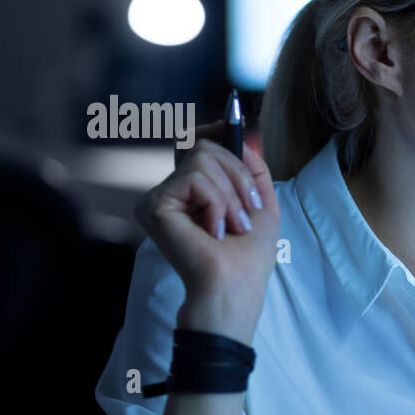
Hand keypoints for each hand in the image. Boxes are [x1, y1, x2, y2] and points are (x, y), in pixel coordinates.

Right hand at [134, 121, 279, 338]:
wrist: (232, 289)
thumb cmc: (249, 259)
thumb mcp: (262, 206)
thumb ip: (251, 169)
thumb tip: (238, 135)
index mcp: (192, 193)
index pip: (197, 143)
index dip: (217, 133)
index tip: (231, 124)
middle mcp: (170, 193)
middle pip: (205, 147)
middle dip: (238, 176)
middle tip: (246, 215)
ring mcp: (159, 198)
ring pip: (202, 158)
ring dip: (231, 194)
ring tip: (230, 227)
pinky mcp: (153, 205)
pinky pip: (195, 177)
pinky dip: (217, 201)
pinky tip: (213, 230)